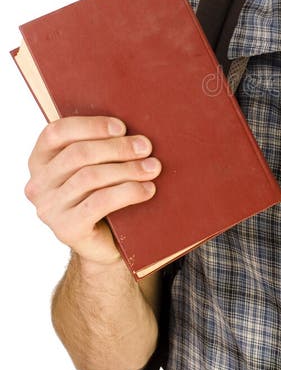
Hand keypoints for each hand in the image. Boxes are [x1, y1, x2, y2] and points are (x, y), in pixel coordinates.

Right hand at [24, 116, 160, 265]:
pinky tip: (148, 189)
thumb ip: (102, 146)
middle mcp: (38, 184)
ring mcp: (49, 209)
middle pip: (78, 154)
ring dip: (127, 169)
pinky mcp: (66, 229)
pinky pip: (100, 202)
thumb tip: (134, 130)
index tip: (122, 127)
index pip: (56, 132)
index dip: (90, 126)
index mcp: (41, 160)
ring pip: (90, 177)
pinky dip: (128, 192)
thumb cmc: (105, 194)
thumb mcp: (98, 166)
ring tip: (153, 167)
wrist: (106, 244)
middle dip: (117, 147)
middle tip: (146, 147)